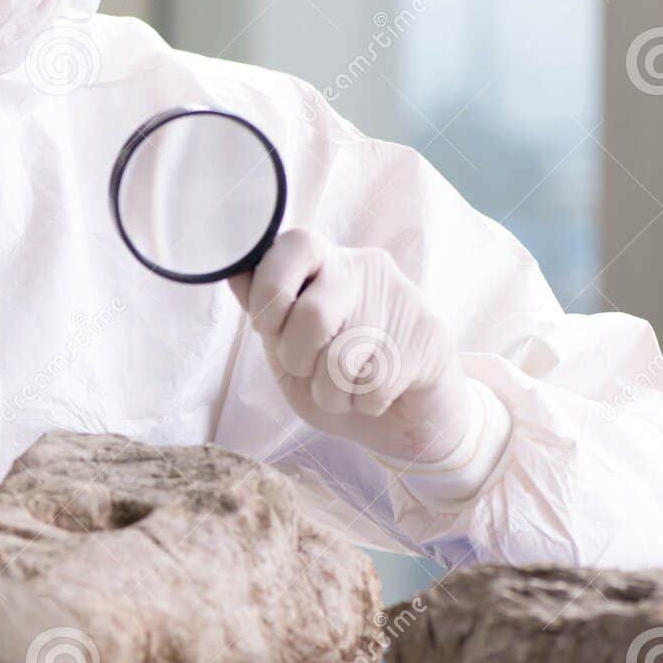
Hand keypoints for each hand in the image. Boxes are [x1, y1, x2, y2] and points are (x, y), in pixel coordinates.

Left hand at [227, 229, 470, 465]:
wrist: (402, 417)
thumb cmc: (334, 378)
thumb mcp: (286, 347)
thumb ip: (262, 311)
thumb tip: (233, 267)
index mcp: (324, 260)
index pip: (293, 245)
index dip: (270, 293)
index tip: (270, 328)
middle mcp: (364, 268)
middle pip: (312, 315)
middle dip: (297, 359)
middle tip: (308, 370)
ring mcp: (403, 297)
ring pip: (343, 358)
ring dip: (331, 393)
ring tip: (345, 390)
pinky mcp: (429, 334)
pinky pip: (376, 382)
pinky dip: (365, 404)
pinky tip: (377, 396)